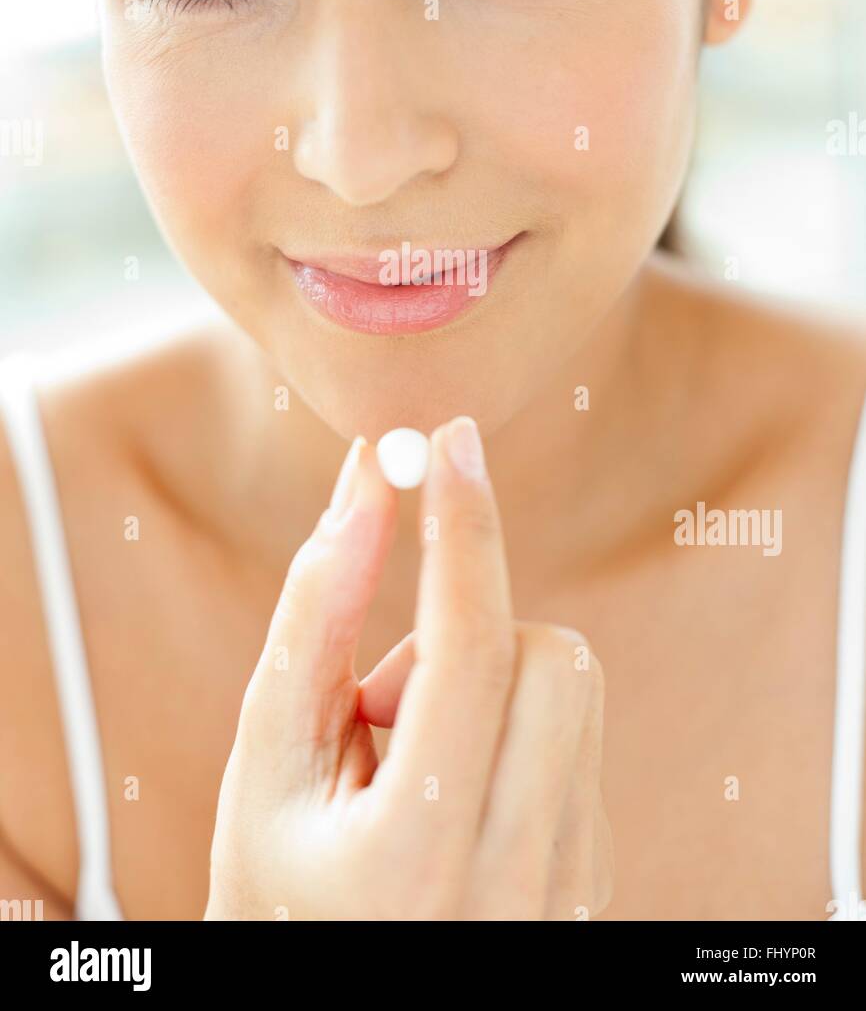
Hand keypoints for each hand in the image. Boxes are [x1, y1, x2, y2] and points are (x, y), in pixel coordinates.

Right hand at [203, 416, 612, 920]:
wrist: (335, 1004)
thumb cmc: (276, 889)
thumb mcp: (267, 761)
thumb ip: (315, 616)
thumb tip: (366, 482)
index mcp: (416, 852)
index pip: (468, 647)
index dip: (460, 528)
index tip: (449, 439)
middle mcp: (517, 883)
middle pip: (550, 655)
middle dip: (470, 632)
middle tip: (382, 704)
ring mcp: (570, 892)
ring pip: (574, 690)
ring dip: (490, 686)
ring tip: (412, 763)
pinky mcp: (594, 886)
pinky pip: (581, 745)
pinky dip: (515, 736)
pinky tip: (452, 801)